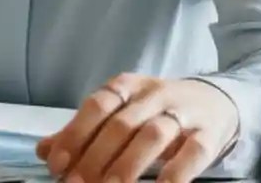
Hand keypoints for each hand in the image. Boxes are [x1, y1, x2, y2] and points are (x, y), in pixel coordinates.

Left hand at [35, 73, 237, 182]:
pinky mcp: (209, 134)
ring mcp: (183, 113)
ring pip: (152, 135)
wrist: (217, 101)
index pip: (96, 106)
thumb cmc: (158, 111)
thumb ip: (84, 132)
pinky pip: (192, 152)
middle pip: (120, 124)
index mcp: (127, 87)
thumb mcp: (121, 113)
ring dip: (128, 165)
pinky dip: (175, 173)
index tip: (56, 163)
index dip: (74, 134)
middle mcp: (154, 95)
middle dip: (95, 157)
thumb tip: (44, 150)